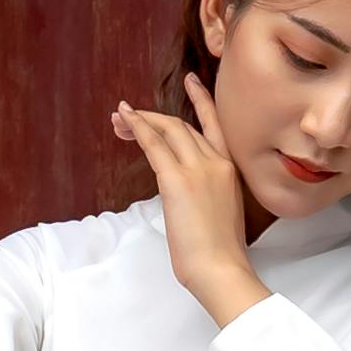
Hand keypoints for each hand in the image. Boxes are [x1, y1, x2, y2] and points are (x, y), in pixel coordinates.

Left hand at [107, 85, 270, 323]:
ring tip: (119, 120)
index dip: (202, 101)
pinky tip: (125, 119)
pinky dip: (138, 127)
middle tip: (129, 117)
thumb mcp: (221, 214)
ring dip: (141, 120)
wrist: (221, 268)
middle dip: (153, 118)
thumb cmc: (219, 253)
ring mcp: (199, 168)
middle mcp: (217, 163)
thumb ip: (207, 194)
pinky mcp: (177, 179)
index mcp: (231, 171)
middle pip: (182, 126)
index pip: (215, 126)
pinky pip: (154, 144)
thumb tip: (185, 194)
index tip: (191, 81)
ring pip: (167, 129)